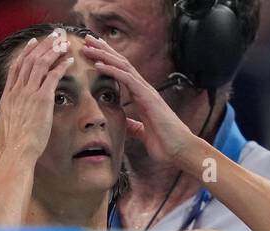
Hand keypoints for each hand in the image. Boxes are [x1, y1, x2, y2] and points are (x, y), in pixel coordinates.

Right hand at [0, 30, 73, 166]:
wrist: (16, 153)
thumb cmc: (7, 151)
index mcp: (7, 98)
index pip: (15, 69)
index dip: (24, 55)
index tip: (32, 45)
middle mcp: (16, 91)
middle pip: (28, 61)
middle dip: (41, 46)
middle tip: (51, 37)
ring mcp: (28, 94)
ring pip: (40, 64)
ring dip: (52, 51)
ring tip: (62, 42)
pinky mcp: (42, 99)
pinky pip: (52, 76)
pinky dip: (61, 66)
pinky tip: (69, 60)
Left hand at [82, 35, 197, 164]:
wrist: (181, 150)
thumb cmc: (166, 144)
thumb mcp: (144, 134)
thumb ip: (134, 127)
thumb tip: (126, 124)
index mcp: (143, 97)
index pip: (124, 73)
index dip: (109, 60)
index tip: (94, 52)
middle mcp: (145, 90)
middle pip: (122, 64)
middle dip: (104, 50)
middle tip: (88, 40)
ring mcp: (147, 92)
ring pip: (123, 66)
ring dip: (104, 55)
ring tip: (89, 46)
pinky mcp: (148, 97)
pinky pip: (127, 79)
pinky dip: (112, 70)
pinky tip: (99, 64)